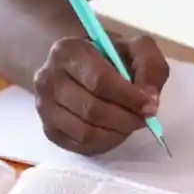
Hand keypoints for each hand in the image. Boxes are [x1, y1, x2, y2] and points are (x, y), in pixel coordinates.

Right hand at [33, 35, 169, 154]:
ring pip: (85, 132)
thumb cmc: (109, 56)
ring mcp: (44, 106)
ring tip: (130, 124)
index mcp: (68, 50)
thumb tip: (149, 101)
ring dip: (116, 133)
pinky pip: (80, 145)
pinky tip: (115, 131)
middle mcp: (48, 78)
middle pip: (91, 109)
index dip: (127, 97)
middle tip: (143, 119)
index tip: (149, 106)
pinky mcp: (49, 129)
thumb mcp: (135, 48)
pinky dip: (104, 143)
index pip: (98, 80)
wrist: (79, 65)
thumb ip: (149, 67)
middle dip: (124, 119)